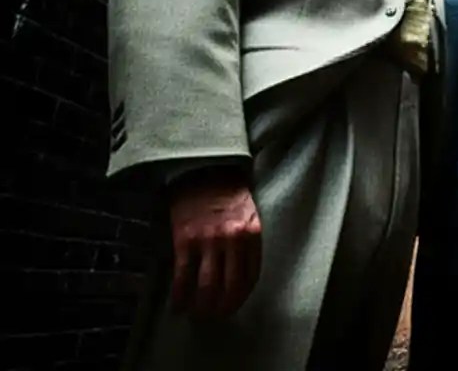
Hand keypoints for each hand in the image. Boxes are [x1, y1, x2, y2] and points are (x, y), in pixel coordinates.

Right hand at [168, 167, 262, 317]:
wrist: (202, 169)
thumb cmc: (227, 194)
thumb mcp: (249, 216)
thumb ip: (247, 243)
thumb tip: (239, 276)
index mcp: (252, 235)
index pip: (251, 277)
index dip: (240, 297)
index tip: (232, 307)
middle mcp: (233, 240)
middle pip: (230, 286)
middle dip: (222, 308)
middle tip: (214, 317)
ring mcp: (208, 241)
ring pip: (207, 286)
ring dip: (202, 307)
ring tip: (197, 315)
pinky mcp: (185, 239)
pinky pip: (183, 275)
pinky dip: (180, 295)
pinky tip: (177, 304)